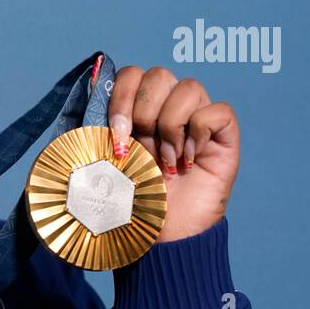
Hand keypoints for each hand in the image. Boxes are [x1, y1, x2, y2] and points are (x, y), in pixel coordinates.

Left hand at [107, 67, 239, 241]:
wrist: (160, 235)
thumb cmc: (131, 201)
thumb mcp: (102, 162)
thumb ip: (93, 130)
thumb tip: (85, 94)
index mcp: (138, 109)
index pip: (131, 74)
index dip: (121, 97)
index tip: (117, 135)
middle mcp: (169, 107)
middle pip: (159, 74)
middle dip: (144, 113)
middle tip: (143, 150)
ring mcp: (198, 119)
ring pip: (189, 87)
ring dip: (170, 127)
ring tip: (167, 161)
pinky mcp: (224, 135)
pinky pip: (218, 110)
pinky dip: (200, 132)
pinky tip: (189, 161)